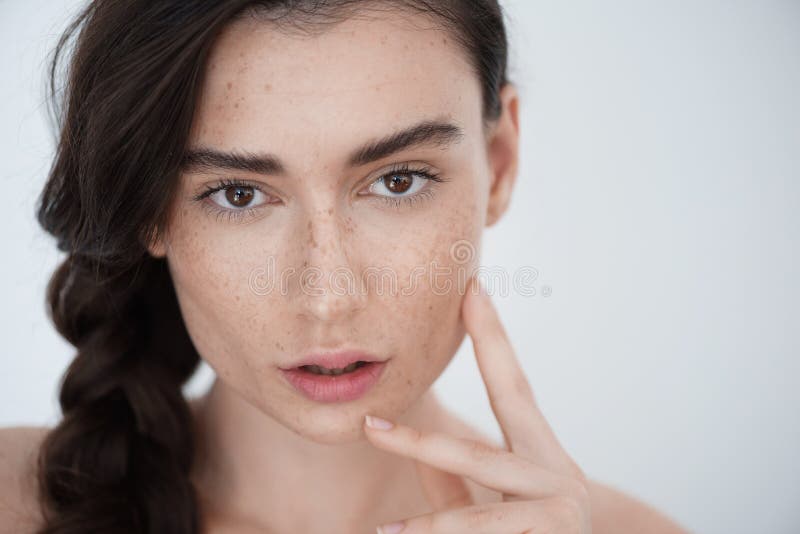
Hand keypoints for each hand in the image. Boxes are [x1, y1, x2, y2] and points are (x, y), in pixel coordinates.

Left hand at [363, 276, 590, 532]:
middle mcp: (560, 479)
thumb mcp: (497, 507)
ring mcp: (562, 515)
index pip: (513, 386)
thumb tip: (411, 451)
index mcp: (544, 457)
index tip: (471, 288)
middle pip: (476, 454)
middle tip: (370, 428)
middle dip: (419, 444)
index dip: (491, 338)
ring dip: (429, 530)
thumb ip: (456, 484)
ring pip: (472, 520)